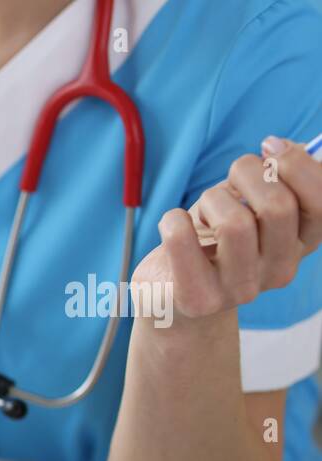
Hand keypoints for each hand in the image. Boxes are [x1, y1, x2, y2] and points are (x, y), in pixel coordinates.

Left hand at [132, 138, 321, 323]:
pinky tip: (174, 224)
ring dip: (212, 198)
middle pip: (277, 207)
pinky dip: (173, 219)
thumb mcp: (249, 202)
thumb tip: (283, 148)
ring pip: (234, 223)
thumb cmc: (214, 237)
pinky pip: (182, 239)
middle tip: (231, 176)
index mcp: (302, 244)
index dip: (298, 164)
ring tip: (204, 212)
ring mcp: (240, 290)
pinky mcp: (198, 298)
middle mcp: (280, 270)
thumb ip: (274, 177)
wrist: (173, 295)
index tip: (269, 146)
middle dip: (248, 172)